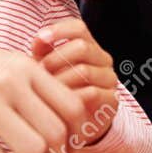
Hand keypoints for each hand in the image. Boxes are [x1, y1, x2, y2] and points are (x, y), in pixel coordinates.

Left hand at [31, 18, 118, 145]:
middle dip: (55, 60)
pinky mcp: (112, 100)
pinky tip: (59, 104)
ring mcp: (109, 79)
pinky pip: (91, 93)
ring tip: (45, 91)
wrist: (73, 124)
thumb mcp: (46, 68)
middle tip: (40, 74)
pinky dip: (72, 97)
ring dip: (60, 80)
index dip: (59, 30)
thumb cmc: (56, 91)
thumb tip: (39, 39)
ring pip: (84, 70)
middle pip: (82, 47)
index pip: (78, 28)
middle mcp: (102, 59)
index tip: (39, 40)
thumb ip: (42, 51)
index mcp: (88, 46)